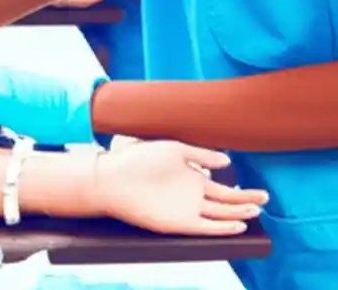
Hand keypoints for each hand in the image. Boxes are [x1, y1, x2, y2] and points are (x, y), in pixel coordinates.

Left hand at [95, 142, 267, 234]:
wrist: (111, 176)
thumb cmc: (136, 158)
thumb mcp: (173, 150)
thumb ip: (200, 155)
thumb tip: (227, 160)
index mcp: (190, 177)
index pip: (221, 187)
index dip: (240, 190)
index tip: (258, 189)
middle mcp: (191, 195)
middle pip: (225, 201)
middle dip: (246, 201)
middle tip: (266, 199)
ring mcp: (186, 209)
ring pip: (220, 214)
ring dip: (239, 213)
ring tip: (257, 211)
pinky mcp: (178, 223)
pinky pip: (206, 228)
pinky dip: (223, 228)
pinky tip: (238, 226)